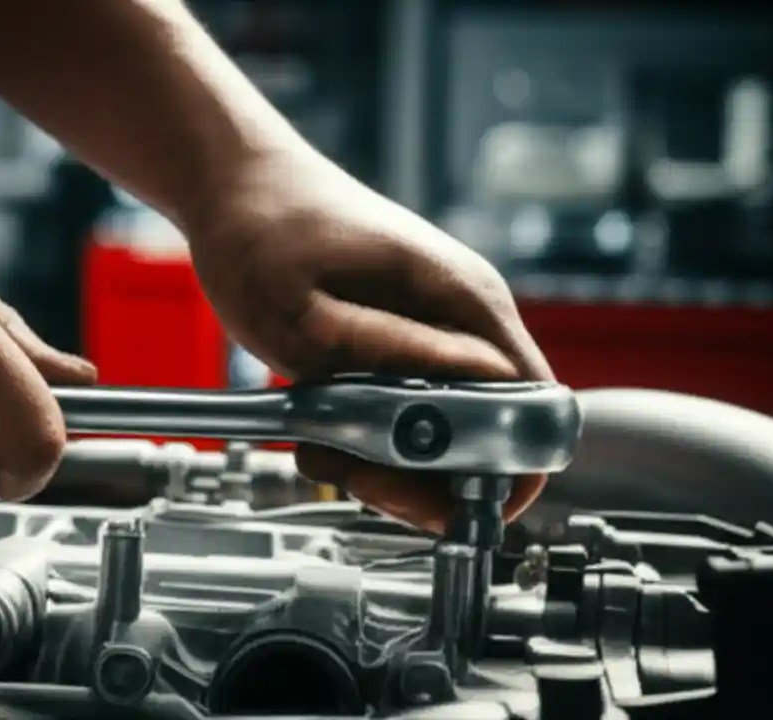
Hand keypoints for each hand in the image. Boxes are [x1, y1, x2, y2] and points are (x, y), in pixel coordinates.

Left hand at [186, 150, 553, 533]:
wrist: (234, 185)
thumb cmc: (262, 229)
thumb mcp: (306, 310)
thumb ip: (385, 350)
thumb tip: (467, 388)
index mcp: (465, 298)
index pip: (538, 411)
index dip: (497, 470)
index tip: (425, 489)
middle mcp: (467, 314)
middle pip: (495, 435)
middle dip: (428, 477)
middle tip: (354, 472)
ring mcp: (440, 328)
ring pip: (450, 433)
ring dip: (391, 463)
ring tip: (326, 449)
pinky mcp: (407, 341)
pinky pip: (415, 413)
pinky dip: (372, 439)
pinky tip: (323, 432)